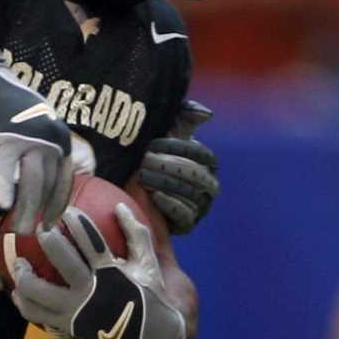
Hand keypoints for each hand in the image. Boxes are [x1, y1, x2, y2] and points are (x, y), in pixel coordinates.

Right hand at [0, 36, 73, 233]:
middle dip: (43, 212)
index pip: (64, 178)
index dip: (58, 204)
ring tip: (20, 229)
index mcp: (60, 137)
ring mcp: (30, 137)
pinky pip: (5, 169)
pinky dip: (4, 188)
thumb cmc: (8, 107)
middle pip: (49, 183)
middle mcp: (52, 137)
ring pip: (32, 181)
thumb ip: (42, 150)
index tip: (52, 223)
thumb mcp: (35, 127)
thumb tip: (40, 180)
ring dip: (26, 209)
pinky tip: (2, 205)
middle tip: (37, 234)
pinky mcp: (7, 136)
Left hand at [8, 203, 188, 338]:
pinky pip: (36, 314)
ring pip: (39, 293)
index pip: (92, 243)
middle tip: (40, 228)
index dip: (78, 224)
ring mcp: (75, 311)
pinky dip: (23, 302)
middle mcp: (91, 293)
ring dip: (25, 274)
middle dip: (50, 241)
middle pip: (64, 263)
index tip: (66, 210)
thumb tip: (120, 206)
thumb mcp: (148, 263)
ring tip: (19, 262)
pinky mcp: (66, 326)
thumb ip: (136, 233)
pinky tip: (17, 290)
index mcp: (112, 274)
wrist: (148, 338)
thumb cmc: (147, 294)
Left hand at [135, 100, 216, 234]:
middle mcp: (208, 186)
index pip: (202, 154)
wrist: (130, 192)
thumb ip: (184, 118)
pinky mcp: (187, 224)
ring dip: (166, 183)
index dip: (180, 147)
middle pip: (197, 175)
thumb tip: (206, 114)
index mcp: (207, 164)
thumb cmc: (150, 159)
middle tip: (145, 159)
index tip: (154, 143)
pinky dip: (171, 205)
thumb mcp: (165, 136)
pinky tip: (154, 196)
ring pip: (190, 194)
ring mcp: (199, 206)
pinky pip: (185, 215)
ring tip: (143, 175)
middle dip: (171, 166)